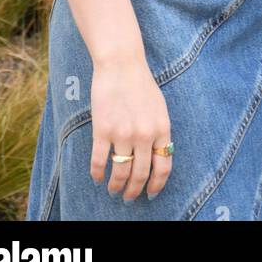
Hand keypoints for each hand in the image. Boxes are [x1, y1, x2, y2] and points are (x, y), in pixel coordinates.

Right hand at [89, 54, 172, 202]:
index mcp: (161, 128)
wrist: (121, 64)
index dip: (157, 185)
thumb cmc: (141, 84)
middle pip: (141, 174)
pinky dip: (97, 174)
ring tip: (113, 190)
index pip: (163, 166)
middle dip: (134, 191)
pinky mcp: (102, 130)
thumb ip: (159, 132)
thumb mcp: (159, 108)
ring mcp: (123, 133)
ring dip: (116, 186)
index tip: (150, 194)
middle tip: (129, 197)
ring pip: (120, 172)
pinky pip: (99, 161)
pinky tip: (97, 178)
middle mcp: (144, 134)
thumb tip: (159, 157)